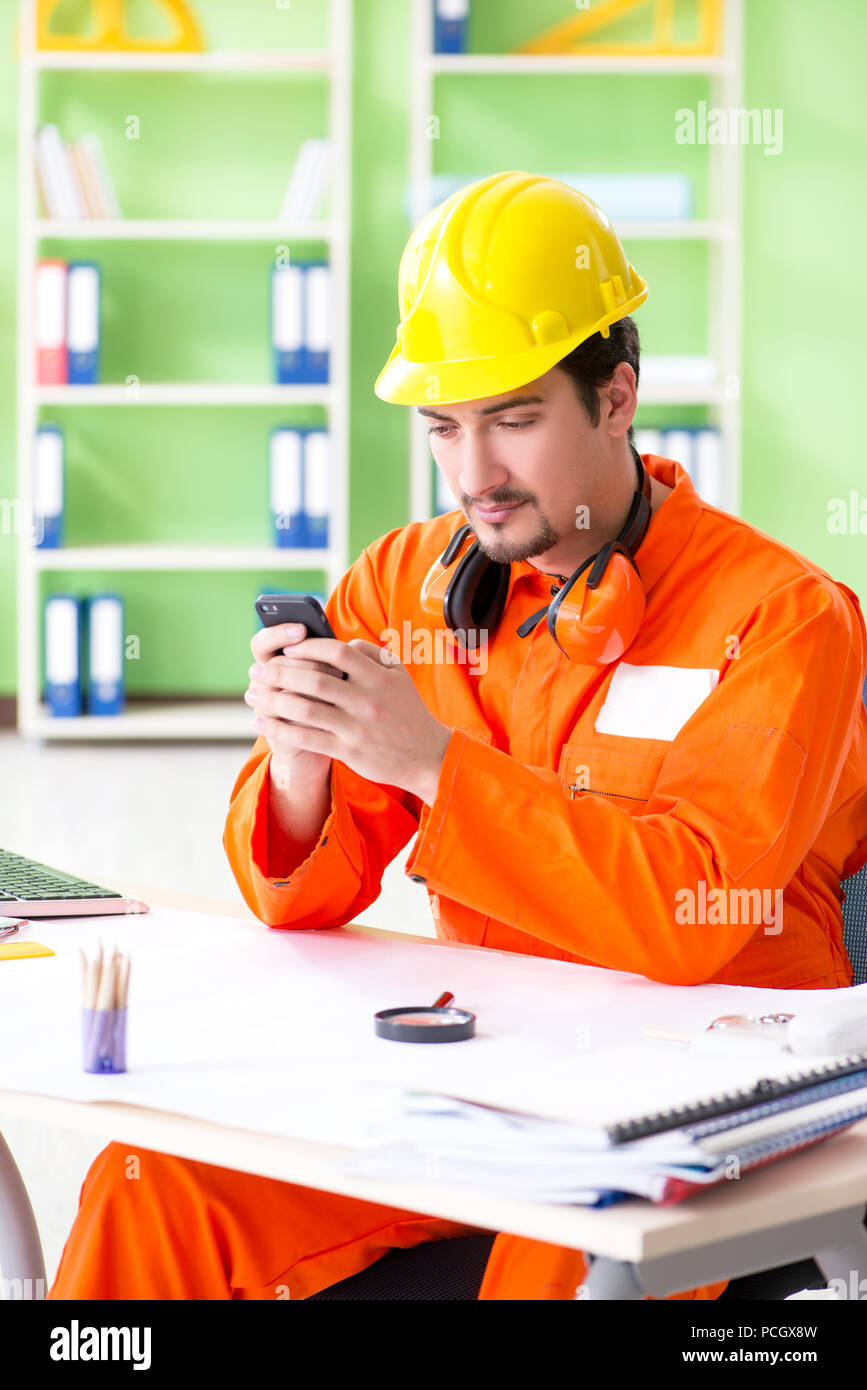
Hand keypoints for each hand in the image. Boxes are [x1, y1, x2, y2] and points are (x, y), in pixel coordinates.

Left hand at [246, 632, 452, 804]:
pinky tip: (263, 721)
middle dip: (280, 672)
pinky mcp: (347, 751)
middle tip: (259, 671)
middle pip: (314, 680)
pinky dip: (279, 728)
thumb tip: (341, 643)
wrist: (427, 756)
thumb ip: (371, 654)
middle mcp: (367, 700)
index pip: (338, 652)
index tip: (287, 648)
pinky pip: (306, 738)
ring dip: (273, 700)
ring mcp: (356, 727)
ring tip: (254, 695)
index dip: (308, 647)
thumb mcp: (399, 675)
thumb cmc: (408, 711)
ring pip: (304, 709)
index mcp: (378, 677)